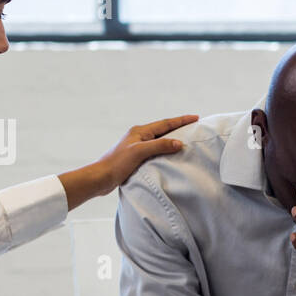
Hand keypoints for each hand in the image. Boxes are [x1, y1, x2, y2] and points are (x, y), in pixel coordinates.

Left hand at [59, 114, 198, 209]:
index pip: (165, 124)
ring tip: (185, 140)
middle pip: (163, 129)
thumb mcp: (140, 152)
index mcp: (140, 131)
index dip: (181, 120)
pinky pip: (155, 150)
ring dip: (172, 138)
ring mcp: (137, 147)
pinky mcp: (135, 158)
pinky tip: (170, 155)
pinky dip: (165, 150)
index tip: (195, 118)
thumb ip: (159, 146)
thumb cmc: (117, 164)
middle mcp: (139, 136)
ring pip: (159, 140)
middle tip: (193, 126)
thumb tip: (179, 143)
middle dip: (178, 127)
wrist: (100, 178)